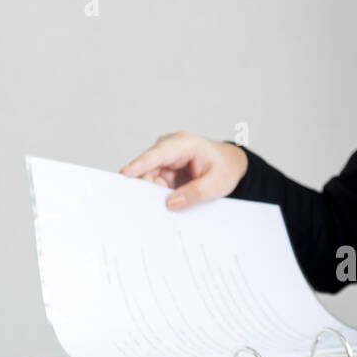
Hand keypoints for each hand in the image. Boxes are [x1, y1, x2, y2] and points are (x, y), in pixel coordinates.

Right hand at [120, 132, 247, 210]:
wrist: (231, 165)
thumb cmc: (226, 168)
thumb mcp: (217, 183)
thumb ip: (195, 193)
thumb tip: (172, 203)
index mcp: (184, 144)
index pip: (158, 154)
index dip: (140, 164)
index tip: (125, 174)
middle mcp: (169, 149)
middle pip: (147, 169)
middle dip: (145, 188)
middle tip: (145, 209)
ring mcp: (164, 161)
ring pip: (148, 179)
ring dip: (151, 196)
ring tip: (157, 212)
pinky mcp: (163, 172)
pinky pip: (153, 186)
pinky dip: (156, 197)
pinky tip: (161, 208)